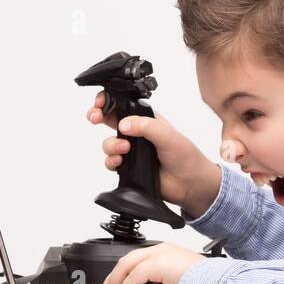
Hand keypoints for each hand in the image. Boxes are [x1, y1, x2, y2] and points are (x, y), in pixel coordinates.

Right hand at [86, 90, 220, 217]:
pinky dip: (111, 161)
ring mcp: (131, 150)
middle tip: (95, 118)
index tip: (100, 104)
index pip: (123, 104)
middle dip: (97, 116)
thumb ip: (145, 126)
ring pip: (108, 143)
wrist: (189, 183)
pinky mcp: (128, 167)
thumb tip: (123, 124)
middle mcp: (136, 132)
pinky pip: (110, 162)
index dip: (108, 100)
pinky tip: (120, 163)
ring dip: (111, 145)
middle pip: (109, 119)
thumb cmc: (185, 155)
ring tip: (125, 149)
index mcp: (145, 119)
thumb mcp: (167, 135)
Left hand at [88, 243, 205, 283]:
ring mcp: (159, 254)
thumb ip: (159, 282)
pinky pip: (133, 277)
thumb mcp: (176, 282)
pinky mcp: (159, 264)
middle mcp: (160, 250)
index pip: (132, 261)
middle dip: (109, 282)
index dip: (117, 277)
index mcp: (164, 252)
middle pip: (124, 262)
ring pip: (124, 267)